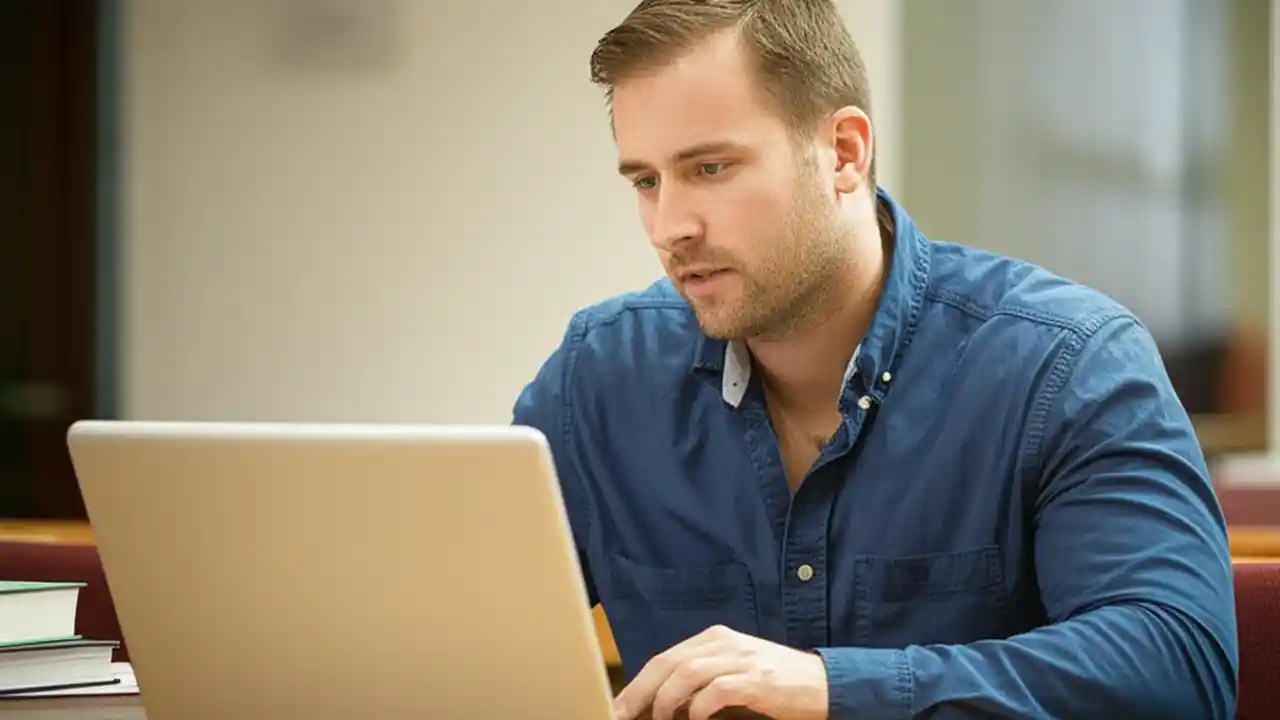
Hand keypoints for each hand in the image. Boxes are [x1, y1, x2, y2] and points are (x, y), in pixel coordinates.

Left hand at [612, 624, 828, 719]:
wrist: (822, 684)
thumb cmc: (773, 682)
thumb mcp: (733, 669)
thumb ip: (700, 676)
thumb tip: (659, 700)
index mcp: (714, 638)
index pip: (665, 657)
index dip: (638, 683)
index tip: (621, 706)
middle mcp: (724, 643)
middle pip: (668, 663)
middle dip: (640, 692)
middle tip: (624, 715)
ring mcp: (741, 659)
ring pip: (686, 674)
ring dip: (665, 701)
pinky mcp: (756, 679)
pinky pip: (716, 691)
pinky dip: (698, 708)